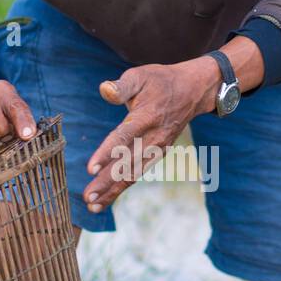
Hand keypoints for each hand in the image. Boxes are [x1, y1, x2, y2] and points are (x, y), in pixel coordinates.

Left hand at [83, 58, 218, 212]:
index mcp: (147, 116)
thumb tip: (104, 89)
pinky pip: (139, 173)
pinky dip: (123, 187)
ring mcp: (157, 148)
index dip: (108, 153)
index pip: (124, 137)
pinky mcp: (157, 154)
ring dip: (113, 190)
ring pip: (133, 173)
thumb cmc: (161, 81)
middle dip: (107, 182)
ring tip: (93, 205)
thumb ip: (121, 86)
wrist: (193, 91)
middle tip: (88, 197)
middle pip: (127, 162)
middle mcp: (154, 136)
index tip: (91, 168)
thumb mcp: (141, 75)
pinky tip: (107, 198)